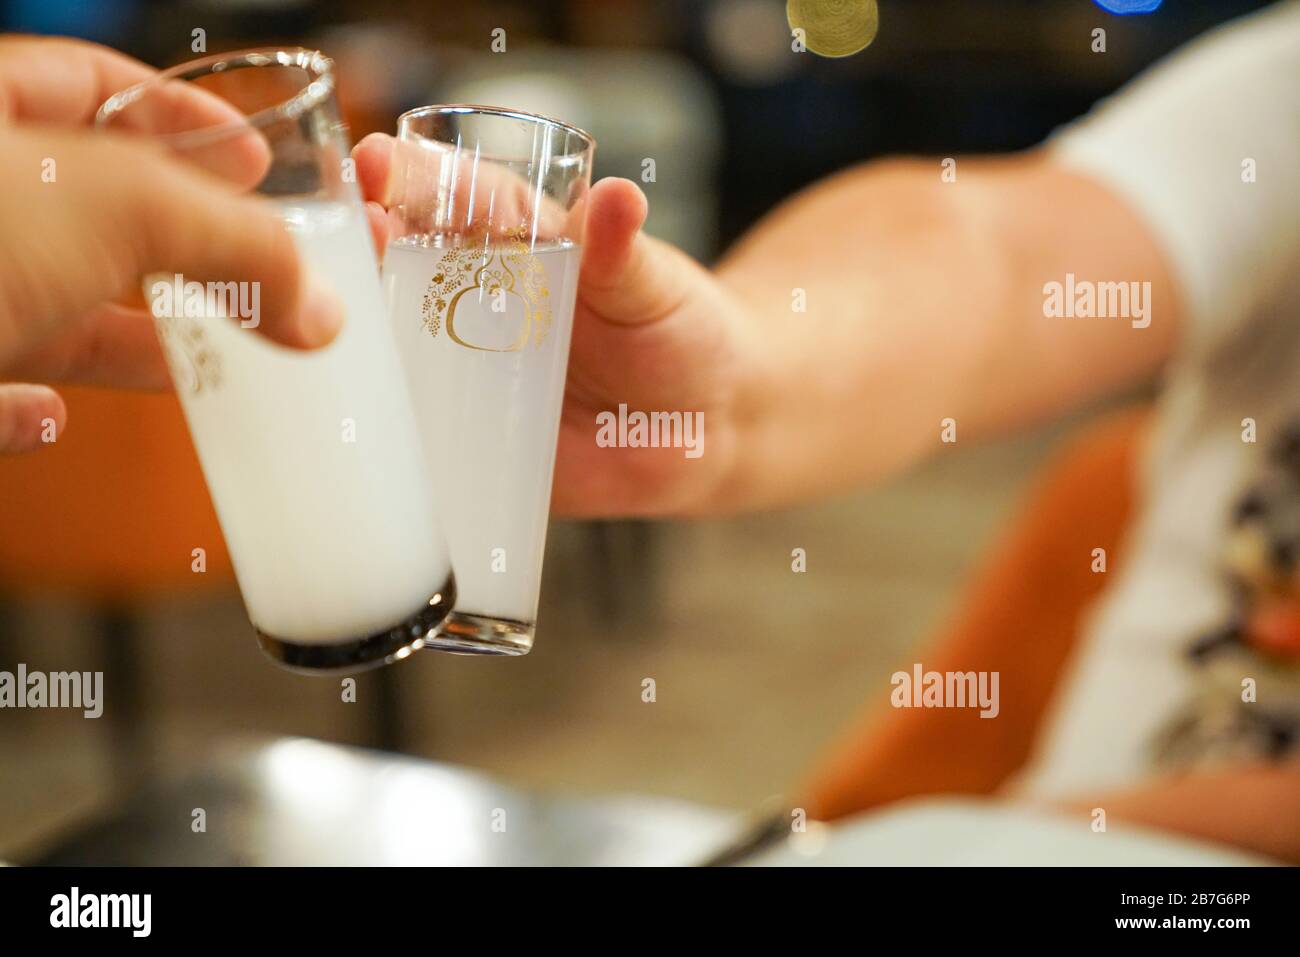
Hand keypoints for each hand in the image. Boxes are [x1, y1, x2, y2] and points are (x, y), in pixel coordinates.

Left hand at [0, 37, 342, 452]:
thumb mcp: (115, 206)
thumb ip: (236, 245)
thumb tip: (319, 305)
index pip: (104, 87)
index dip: (193, 118)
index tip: (263, 159)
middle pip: (101, 211)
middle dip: (189, 250)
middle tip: (268, 276)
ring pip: (53, 309)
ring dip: (132, 343)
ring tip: (207, 365)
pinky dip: (29, 411)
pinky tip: (55, 421)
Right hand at [353, 132, 763, 517]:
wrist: (712, 430)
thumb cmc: (686, 334)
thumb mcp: (655, 288)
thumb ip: (625, 253)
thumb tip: (619, 198)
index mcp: (526, 246)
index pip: (459, 200)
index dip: (416, 178)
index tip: (378, 160)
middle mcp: (487, 302)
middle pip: (410, 266)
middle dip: (370, 246)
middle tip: (347, 236)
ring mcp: (477, 369)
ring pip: (405, 343)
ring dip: (369, 330)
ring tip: (341, 318)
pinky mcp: (481, 433)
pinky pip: (426, 427)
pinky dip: (392, 423)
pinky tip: (361, 419)